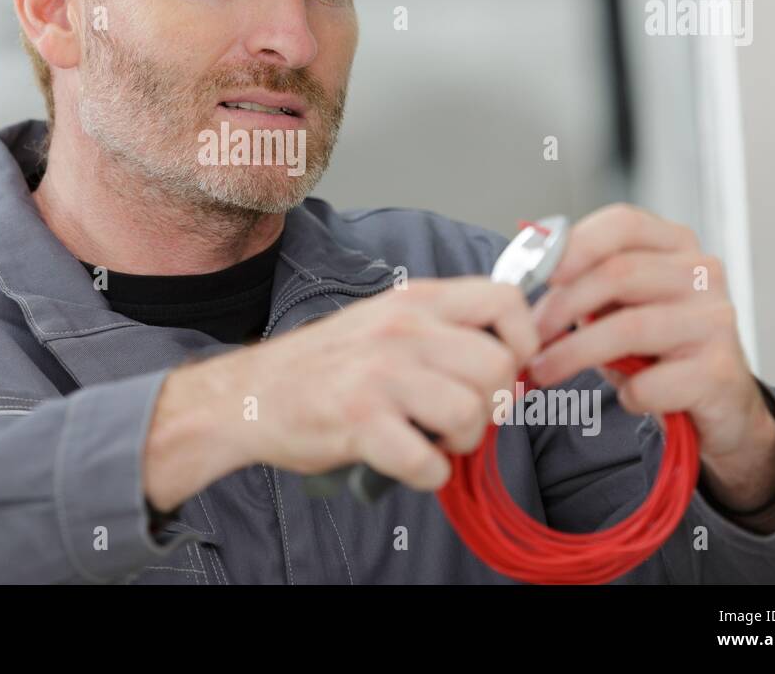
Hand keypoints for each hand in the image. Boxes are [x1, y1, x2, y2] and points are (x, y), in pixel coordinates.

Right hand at [146, 277, 540, 509]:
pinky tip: (406, 462)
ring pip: (472, 413)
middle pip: (498, 367)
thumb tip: (509, 358)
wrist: (251, 395)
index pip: (505, 299)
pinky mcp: (360, 422)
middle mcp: (402, 329)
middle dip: (491, 405)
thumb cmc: (325, 364)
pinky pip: (430, 462)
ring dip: (460, 441)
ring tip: (430, 438)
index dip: (522, 338)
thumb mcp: (386, 321)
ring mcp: (381, 374)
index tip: (509, 366)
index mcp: (414, 300)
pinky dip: (427, 474)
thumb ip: (443, 329)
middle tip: (458, 415)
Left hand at [528, 203, 774, 516]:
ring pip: (629, 327)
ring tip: (543, 370)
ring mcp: (715, 321)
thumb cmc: (661, 350)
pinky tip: (627, 397)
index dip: (574, 244)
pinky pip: (652, 382)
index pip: (622, 224)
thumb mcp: (621, 307)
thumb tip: (519, 290)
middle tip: (530, 336)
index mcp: (675, 246)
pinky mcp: (719, 372)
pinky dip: (627, 393)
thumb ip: (583, 288)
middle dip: (562, 306)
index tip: (537, 273)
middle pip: (618, 274)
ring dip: (574, 352)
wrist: (723, 404)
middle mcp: (702, 274)